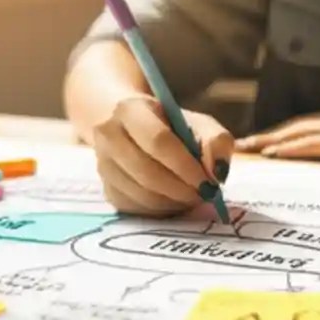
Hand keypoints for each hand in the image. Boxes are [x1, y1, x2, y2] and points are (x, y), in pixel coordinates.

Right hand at [92, 95, 233, 215]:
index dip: (185, 166)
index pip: (158, 141)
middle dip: (181, 189)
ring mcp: (103, 164)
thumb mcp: (200, 125)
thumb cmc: (172, 127)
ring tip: (192, 195)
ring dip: (173, 201)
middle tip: (204, 194)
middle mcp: (108, 135)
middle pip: (147, 171)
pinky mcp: (107, 189)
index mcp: (130, 110)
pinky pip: (136, 208)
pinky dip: (161, 210)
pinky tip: (174, 199)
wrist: (132, 130)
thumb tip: (216, 173)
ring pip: (141, 194)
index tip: (208, 182)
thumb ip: (217, 142)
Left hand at [235, 101, 319, 162]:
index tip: (261, 141)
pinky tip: (274, 153)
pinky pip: (318, 145)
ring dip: (271, 140)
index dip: (285, 133)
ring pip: (301, 133)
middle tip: (241, 145)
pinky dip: (293, 148)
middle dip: (268, 136)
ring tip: (246, 149)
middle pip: (298, 126)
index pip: (311, 125)